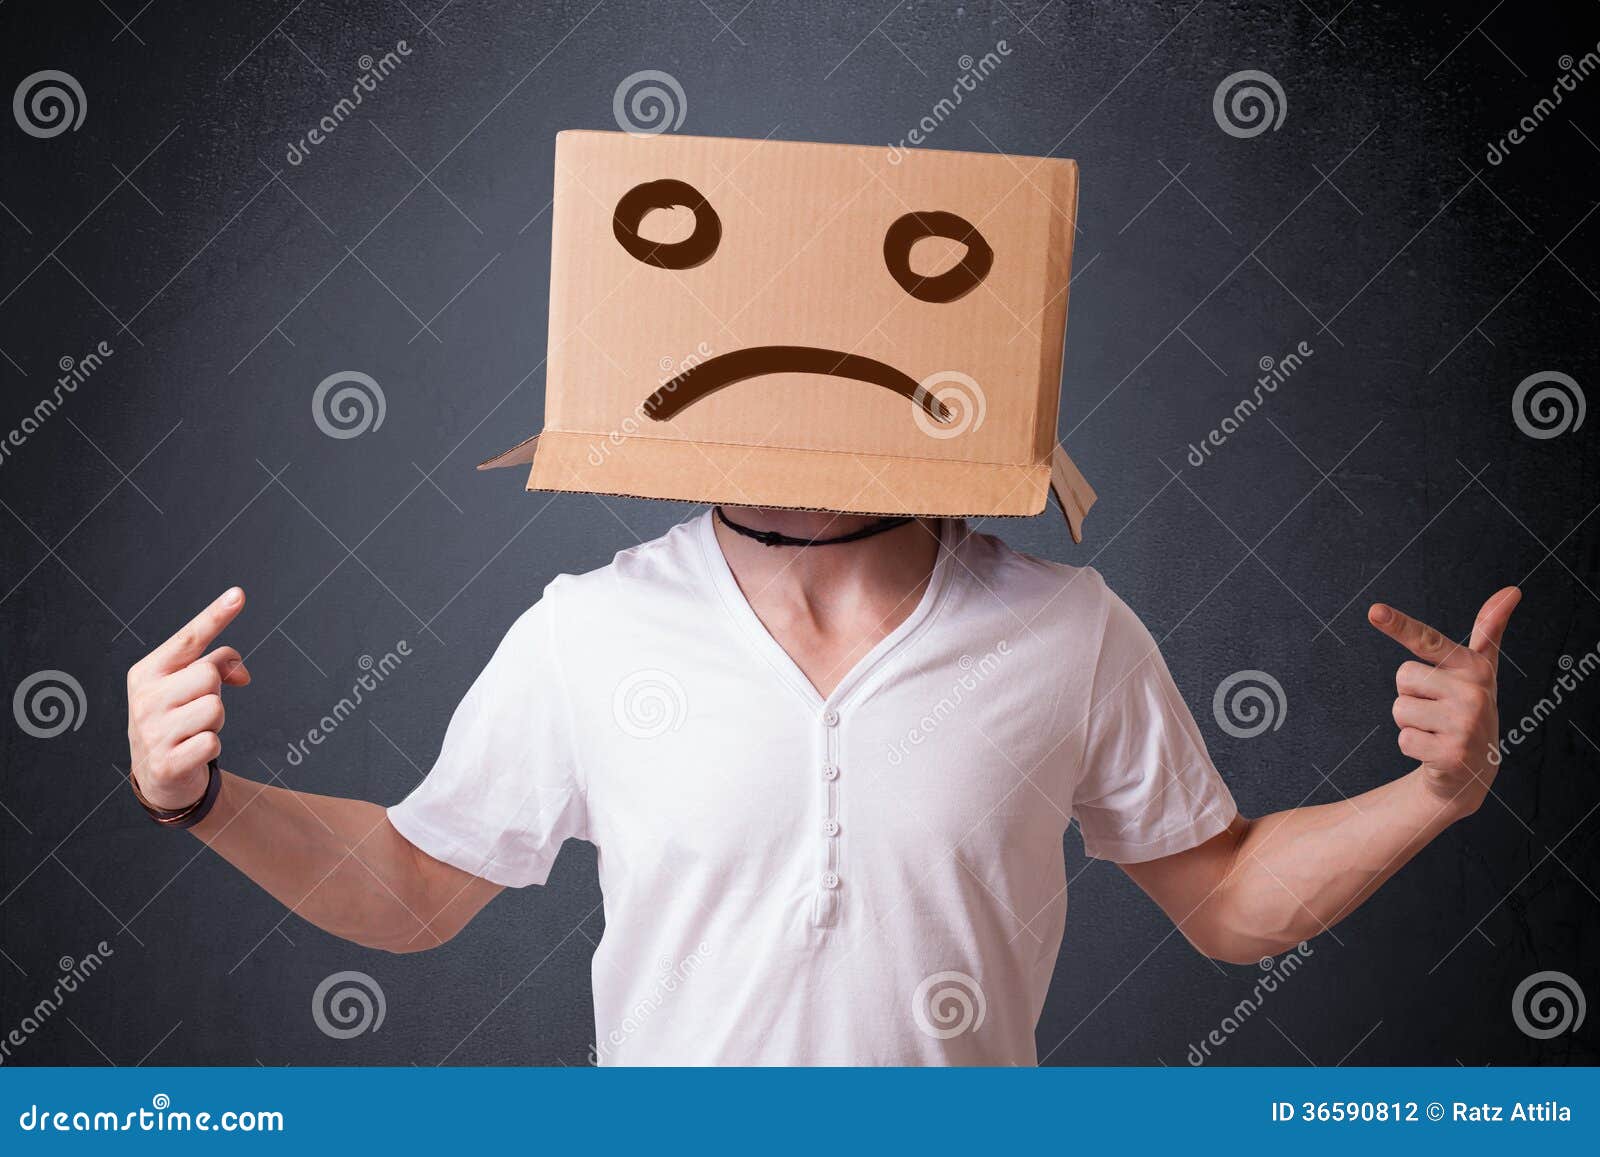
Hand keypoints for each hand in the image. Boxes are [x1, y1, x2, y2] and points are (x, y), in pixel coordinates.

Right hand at [126, 588, 251, 809]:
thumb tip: (242, 671)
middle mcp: (144, 698)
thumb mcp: (189, 686)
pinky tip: (192, 753)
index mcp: (147, 672)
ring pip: (215, 707)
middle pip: (209, 675)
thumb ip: (217, 664)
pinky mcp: (166, 762)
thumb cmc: (178, 719)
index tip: (239, 594)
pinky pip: (213, 741)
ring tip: (193, 731)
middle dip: (214, 692)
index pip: (187, 639)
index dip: (215, 616)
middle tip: (196, 710)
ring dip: (215, 722)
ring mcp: (151, 731)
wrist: (159, 776)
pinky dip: (212, 747)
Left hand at [1367, 587, 1520, 816]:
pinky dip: (1413, 747)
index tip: (1374, 610)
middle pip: (1402, 676)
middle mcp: (1474, 693)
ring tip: (1438, 729)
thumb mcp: (1479, 670)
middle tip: (1438, 709)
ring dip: (1411, 723)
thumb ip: (1489, 629)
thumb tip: (1510, 590)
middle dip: (1412, 694)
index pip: (1429, 641)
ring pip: (1400, 708)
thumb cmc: (1469, 708)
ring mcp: (1465, 724)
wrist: (1475, 768)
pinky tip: (1437, 750)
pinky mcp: (1453, 754)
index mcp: (1474, 667)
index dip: (1400, 625)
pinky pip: (1403, 739)